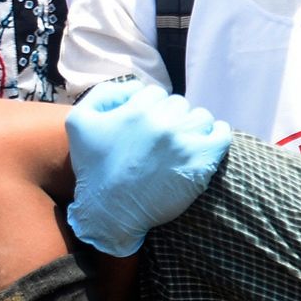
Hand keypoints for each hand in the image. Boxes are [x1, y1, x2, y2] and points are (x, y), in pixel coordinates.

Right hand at [65, 81, 231, 256]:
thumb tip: (136, 87)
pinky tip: (205, 144)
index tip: (146, 128)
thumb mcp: (79, 122)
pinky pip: (221, 134)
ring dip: (192, 127)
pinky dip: (216, 135)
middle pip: (179, 104)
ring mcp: (184, 141)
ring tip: (181, 145)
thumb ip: (104, 94)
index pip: (155, 93)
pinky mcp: (201, 162)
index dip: (150, 109)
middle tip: (160, 141)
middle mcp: (161, 122)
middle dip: (170, 118)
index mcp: (136, 110)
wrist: (110, 213)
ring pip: (201, 117)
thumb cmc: (93, 170)